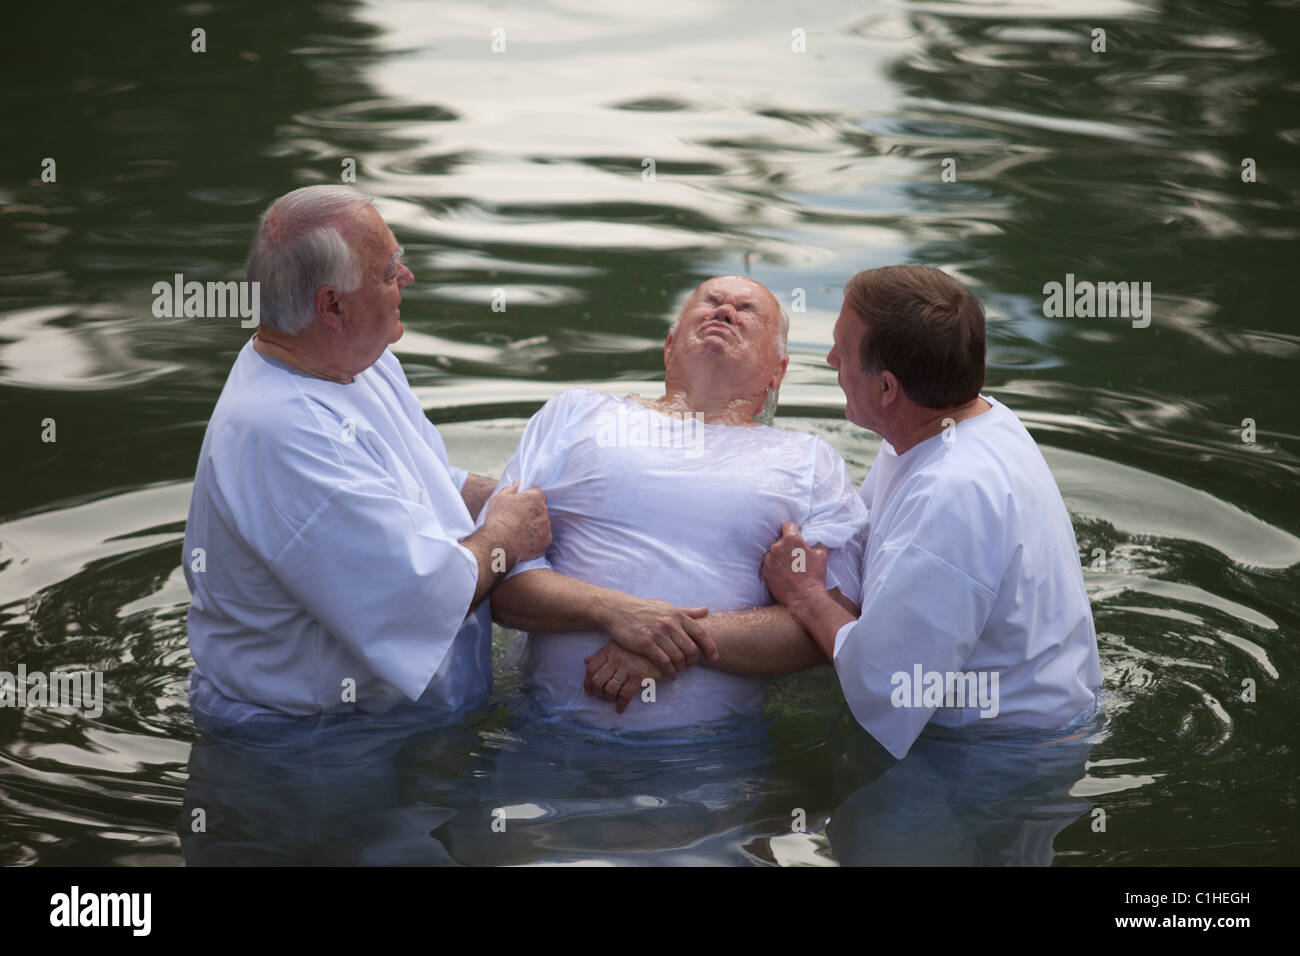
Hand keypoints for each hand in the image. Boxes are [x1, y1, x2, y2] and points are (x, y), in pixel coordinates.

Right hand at [482, 481, 550, 562]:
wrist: (500, 543)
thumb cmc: (498, 518)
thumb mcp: (499, 498)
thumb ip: (510, 489)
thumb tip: (517, 484)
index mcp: (535, 498)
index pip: (536, 493)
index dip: (528, 498)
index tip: (520, 504)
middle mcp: (544, 511)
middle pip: (540, 509)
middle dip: (531, 512)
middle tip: (517, 519)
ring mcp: (546, 527)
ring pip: (542, 523)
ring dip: (534, 525)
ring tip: (519, 532)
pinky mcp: (546, 540)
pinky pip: (543, 537)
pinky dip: (536, 539)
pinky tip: (524, 540)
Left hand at [584, 641, 662, 713]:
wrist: (662, 646)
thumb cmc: (638, 648)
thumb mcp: (618, 645)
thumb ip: (602, 654)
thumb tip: (586, 661)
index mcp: (609, 651)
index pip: (591, 669)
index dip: (587, 683)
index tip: (589, 692)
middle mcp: (615, 659)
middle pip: (597, 681)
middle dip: (597, 694)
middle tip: (602, 699)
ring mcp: (627, 667)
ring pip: (609, 689)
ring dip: (608, 699)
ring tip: (612, 701)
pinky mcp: (639, 676)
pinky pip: (624, 695)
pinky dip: (620, 705)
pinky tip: (620, 709)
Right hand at [594, 595, 715, 678]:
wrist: (619, 610)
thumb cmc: (644, 609)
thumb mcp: (667, 607)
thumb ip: (687, 611)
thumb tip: (706, 610)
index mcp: (677, 615)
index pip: (700, 633)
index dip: (710, 647)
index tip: (714, 658)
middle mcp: (670, 624)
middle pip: (691, 649)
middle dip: (694, 661)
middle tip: (691, 666)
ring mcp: (658, 635)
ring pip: (678, 658)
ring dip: (681, 668)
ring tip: (679, 670)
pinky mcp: (645, 644)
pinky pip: (664, 662)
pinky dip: (670, 672)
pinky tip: (670, 675)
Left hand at [762, 521, 828, 609]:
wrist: (804, 597)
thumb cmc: (814, 575)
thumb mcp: (821, 555)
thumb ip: (818, 543)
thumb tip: (818, 538)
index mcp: (791, 539)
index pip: (789, 526)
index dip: (794, 530)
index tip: (797, 536)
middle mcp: (777, 546)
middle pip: (780, 540)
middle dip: (787, 545)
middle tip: (795, 555)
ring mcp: (769, 559)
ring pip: (773, 552)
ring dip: (779, 556)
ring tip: (789, 566)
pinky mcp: (765, 570)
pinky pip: (769, 563)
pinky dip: (774, 566)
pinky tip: (783, 573)